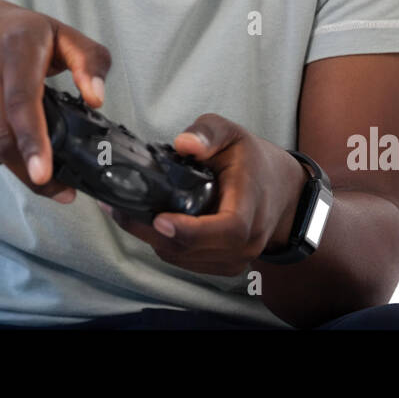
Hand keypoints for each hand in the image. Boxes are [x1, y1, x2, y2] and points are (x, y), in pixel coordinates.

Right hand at [0, 0, 110, 202]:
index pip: (22, 101)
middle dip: (28, 170)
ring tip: (27, 146)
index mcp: (16, 45)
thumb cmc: (11, 31)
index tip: (43, 174)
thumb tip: (97, 99)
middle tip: (53, 185)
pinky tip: (0, 131)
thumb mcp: (58, 32)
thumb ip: (90, 60)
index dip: (33, 141)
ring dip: (11, 159)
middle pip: (3, 136)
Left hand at [97, 114, 307, 275]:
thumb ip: (208, 133)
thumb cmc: (253, 161)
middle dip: (151, 232)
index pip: (227, 229)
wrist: (280, 192)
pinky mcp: (222, 264)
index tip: (160, 219)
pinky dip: (162, 244)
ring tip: (123, 212)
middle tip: (118, 209)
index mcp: (251, 206)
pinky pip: (186, 262)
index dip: (192, 230)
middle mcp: (246, 240)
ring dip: (151, 239)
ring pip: (184, 259)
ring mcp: (236, 257)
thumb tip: (184, 143)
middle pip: (194, 249)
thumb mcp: (233, 134)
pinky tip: (145, 223)